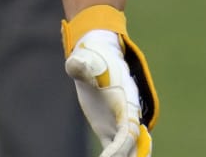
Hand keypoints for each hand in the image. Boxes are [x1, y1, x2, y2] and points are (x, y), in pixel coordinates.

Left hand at [65, 28, 152, 156]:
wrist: (99, 58)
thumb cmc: (93, 59)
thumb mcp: (85, 60)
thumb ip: (80, 65)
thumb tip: (74, 64)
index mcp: (125, 102)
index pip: (128, 128)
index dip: (123, 144)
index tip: (113, 155)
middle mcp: (127, 115)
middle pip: (132, 144)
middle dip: (127, 156)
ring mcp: (119, 124)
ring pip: (128, 149)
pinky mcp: (109, 129)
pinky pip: (115, 148)